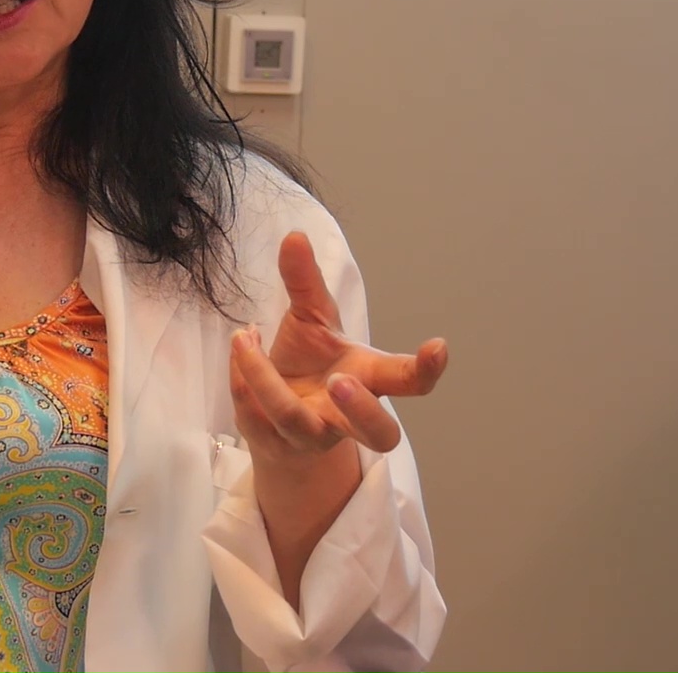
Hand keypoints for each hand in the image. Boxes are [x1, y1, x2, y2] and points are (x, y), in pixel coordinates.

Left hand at [229, 231, 447, 469]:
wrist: (272, 410)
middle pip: (379, 433)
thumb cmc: (308, 362)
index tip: (438, 345)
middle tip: (340, 380)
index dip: (427, 369)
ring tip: (246, 338)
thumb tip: (294, 235)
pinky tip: (239, 352)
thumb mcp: (310, 317)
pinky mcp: (274, 443)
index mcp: (369, 379)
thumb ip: (304, 281)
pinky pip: (256, 421)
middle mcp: (347, 416)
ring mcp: (311, 435)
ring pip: (296, 423)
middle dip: (362, 410)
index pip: (409, 381)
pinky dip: (242, 383)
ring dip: (267, 381)